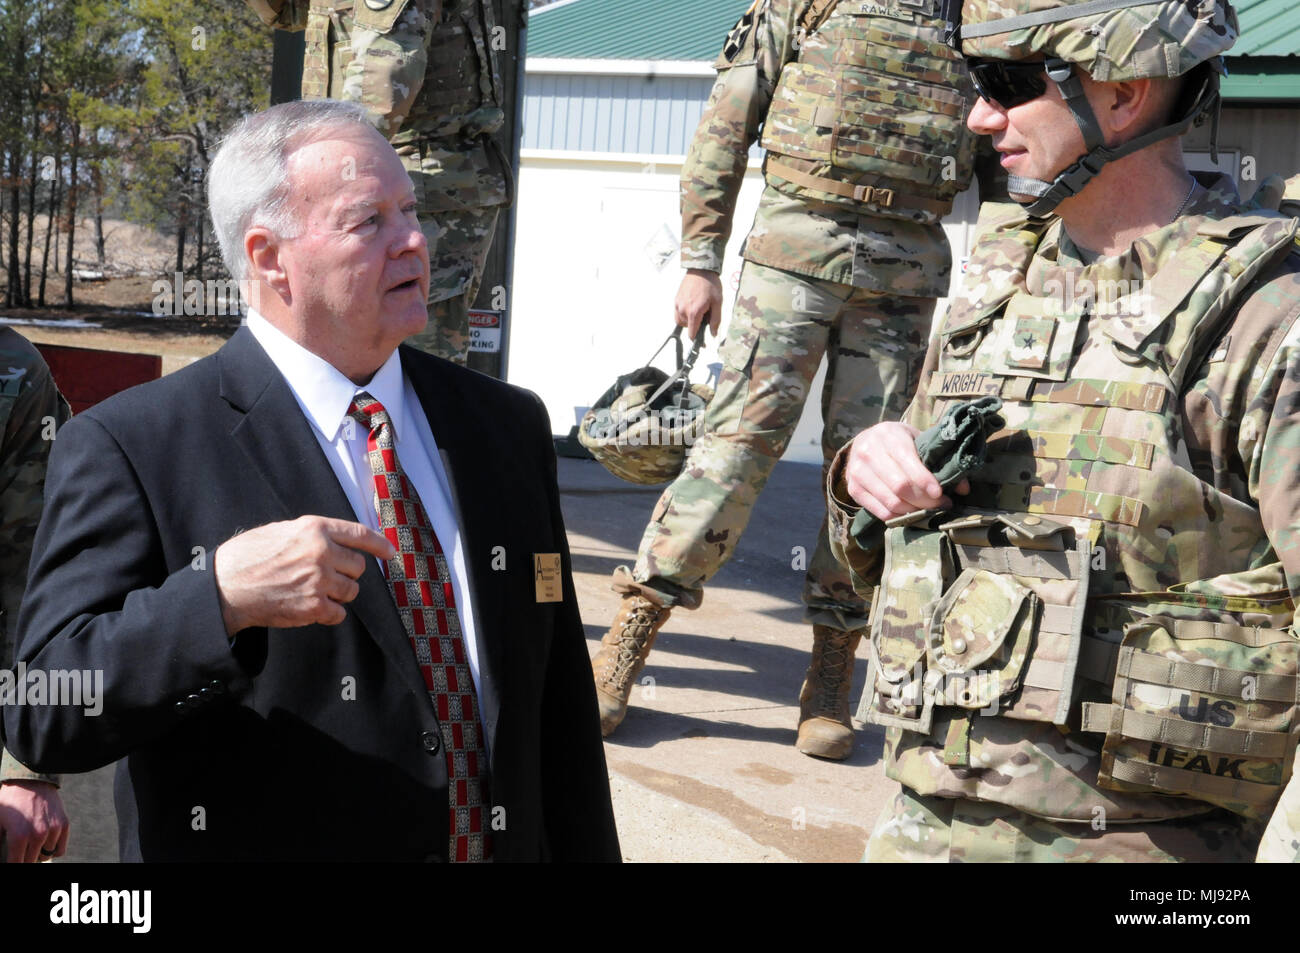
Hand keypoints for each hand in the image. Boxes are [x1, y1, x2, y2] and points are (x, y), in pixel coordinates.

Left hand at [0, 780, 68, 862]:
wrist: (31, 780)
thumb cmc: (10, 802)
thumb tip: (1, 857)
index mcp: (19, 836)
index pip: (16, 864)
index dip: (13, 864)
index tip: (12, 859)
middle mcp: (38, 835)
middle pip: (31, 862)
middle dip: (24, 858)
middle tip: (19, 850)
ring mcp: (53, 830)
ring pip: (45, 856)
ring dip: (38, 853)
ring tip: (31, 844)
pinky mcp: (63, 825)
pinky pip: (60, 850)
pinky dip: (52, 850)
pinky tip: (44, 844)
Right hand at [214, 516, 396, 633]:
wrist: (225, 586)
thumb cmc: (249, 556)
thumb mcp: (282, 531)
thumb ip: (313, 534)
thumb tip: (340, 541)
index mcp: (314, 529)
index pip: (359, 534)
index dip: (379, 544)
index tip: (390, 552)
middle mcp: (321, 552)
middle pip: (359, 567)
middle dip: (346, 573)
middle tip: (325, 576)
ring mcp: (319, 580)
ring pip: (351, 590)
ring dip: (338, 593)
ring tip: (313, 591)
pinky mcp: (313, 606)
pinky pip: (339, 613)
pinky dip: (329, 614)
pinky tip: (312, 608)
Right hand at [674, 269, 722, 339]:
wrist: (700, 269)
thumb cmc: (710, 285)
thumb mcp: (717, 303)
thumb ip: (716, 320)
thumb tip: (713, 334)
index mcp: (694, 312)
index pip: (691, 333)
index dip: (697, 339)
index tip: (702, 341)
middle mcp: (683, 310)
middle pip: (687, 327)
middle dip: (695, 325)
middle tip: (705, 315)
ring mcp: (678, 304)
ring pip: (681, 321)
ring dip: (689, 320)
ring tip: (698, 310)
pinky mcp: (676, 300)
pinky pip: (677, 313)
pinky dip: (684, 314)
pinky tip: (692, 306)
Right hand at [844, 422, 968, 521]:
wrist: (865, 440)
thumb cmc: (898, 441)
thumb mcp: (918, 441)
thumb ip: (940, 460)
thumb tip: (963, 489)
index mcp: (888, 436)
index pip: (908, 463)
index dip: (925, 482)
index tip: (941, 495)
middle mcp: (868, 452)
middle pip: (899, 486)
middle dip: (924, 501)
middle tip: (941, 505)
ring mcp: (857, 472)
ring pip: (890, 501)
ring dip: (913, 512)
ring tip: (928, 511)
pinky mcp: (853, 488)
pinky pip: (879, 510)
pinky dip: (898, 516)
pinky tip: (911, 514)